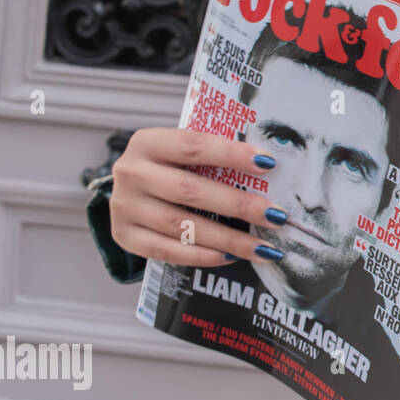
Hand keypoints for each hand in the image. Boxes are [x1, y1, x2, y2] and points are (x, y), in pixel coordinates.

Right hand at [109, 128, 286, 266]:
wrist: (128, 189)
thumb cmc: (169, 167)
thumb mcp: (180, 152)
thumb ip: (213, 156)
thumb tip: (267, 168)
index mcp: (148, 142)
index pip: (193, 146)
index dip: (231, 154)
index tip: (268, 164)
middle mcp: (131, 173)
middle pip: (190, 190)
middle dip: (238, 205)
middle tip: (276, 216)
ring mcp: (124, 206)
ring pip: (181, 226)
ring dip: (228, 239)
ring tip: (264, 248)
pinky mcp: (124, 236)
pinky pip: (166, 251)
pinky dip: (202, 256)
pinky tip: (231, 257)